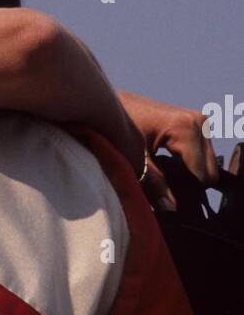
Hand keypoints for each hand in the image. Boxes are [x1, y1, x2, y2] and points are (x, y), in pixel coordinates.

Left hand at [118, 91, 220, 208]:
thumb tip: (170, 209)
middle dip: (188, 186)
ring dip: (187, 176)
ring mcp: (198, 121)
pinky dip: (185, 166)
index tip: (164, 202)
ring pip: (206, 164)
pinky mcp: (194, 123)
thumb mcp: (132, 159)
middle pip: (208, 171)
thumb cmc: (114, 128)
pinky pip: (200, 155)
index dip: (184, 195)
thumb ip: (153, 185)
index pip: (201, 175)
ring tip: (160, 178)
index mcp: (186, 128)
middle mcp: (198, 122)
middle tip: (161, 191)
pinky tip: (163, 168)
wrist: (105, 104)